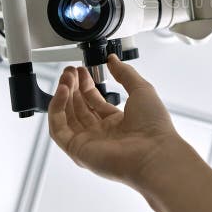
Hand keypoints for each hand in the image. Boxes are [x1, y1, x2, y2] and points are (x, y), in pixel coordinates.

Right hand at [48, 55, 181, 187]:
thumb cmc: (154, 126)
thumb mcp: (141, 90)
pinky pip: (58, 129)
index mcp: (116, 122)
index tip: (80, 70)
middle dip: (72, 87)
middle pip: (78, 108)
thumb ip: (125, 73)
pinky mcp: (77, 150)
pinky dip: (57, 109)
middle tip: (69, 71)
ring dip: (63, 95)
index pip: (94, 102)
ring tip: (65, 78)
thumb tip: (112, 59)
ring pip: (66, 117)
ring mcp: (88, 142)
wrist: (153, 152)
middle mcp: (101, 133)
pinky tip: (62, 92)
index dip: (85, 85)